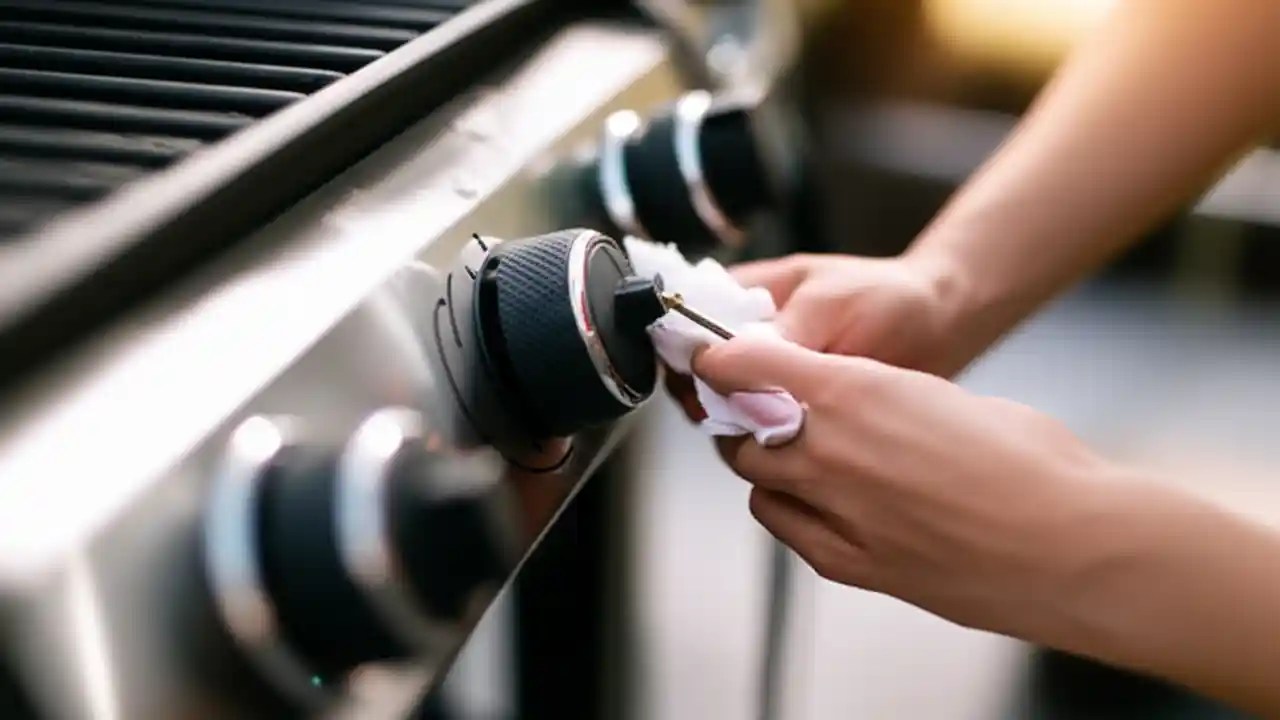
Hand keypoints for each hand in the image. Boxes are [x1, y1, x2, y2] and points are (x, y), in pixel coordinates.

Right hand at [665, 252, 974, 423]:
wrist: (942, 323)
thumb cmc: (890, 295)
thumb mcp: (829, 303)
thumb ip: (780, 336)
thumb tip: (733, 365)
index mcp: (746, 297)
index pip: (688, 326)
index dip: (685, 356)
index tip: (697, 380)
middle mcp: (750, 340)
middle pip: (700, 376)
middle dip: (711, 399)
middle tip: (736, 414)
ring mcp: (772, 378)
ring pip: (729, 410)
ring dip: (742, 425)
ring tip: (769, 429)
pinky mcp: (795, 412)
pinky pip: (766, 433)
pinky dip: (772, 442)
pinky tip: (790, 443)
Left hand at [692, 336, 1125, 645]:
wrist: (1073, 547)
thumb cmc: (1034, 466)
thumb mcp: (949, 397)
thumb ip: (887, 397)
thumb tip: (861, 404)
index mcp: (856, 393)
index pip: (750, 365)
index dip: (726, 359)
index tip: (718, 357)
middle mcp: (830, 453)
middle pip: (741, 431)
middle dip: (744, 417)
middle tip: (762, 412)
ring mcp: (836, 514)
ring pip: (755, 483)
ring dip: (763, 466)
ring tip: (795, 460)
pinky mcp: (851, 565)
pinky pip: (789, 532)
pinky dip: (789, 512)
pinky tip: (817, 506)